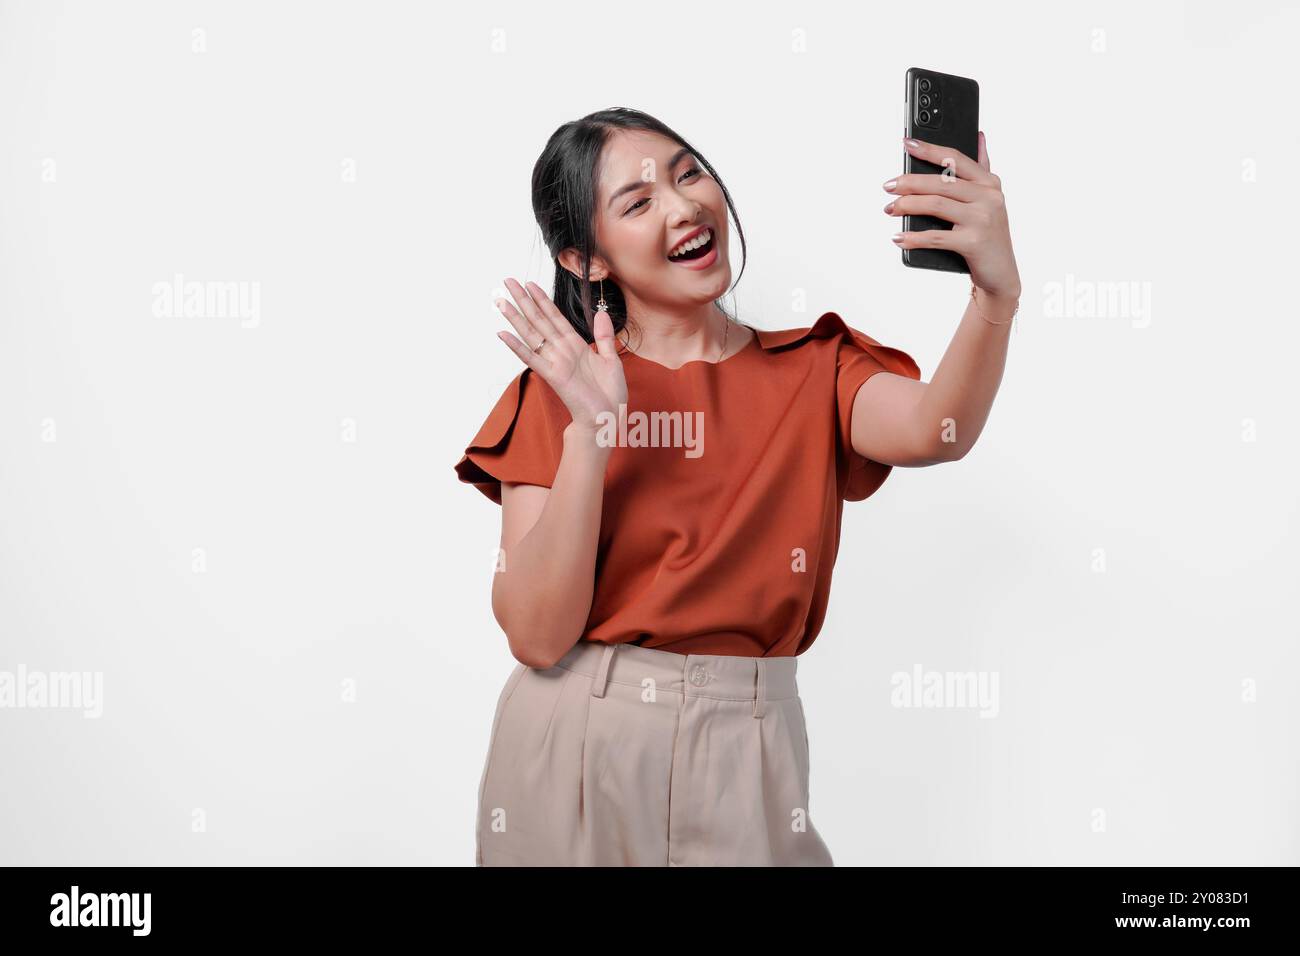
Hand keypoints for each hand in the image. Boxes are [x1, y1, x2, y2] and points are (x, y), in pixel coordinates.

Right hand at [493, 278, 627, 433]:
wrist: (607, 417)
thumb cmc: (610, 393)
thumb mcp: (611, 359)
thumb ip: (604, 336)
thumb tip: (600, 312)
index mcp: (576, 345)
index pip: (555, 317)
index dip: (542, 300)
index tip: (530, 284)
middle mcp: (562, 351)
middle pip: (539, 320)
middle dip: (524, 300)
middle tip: (508, 282)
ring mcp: (555, 362)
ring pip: (532, 334)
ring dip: (515, 317)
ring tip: (501, 301)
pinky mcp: (553, 375)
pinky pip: (532, 358)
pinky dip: (516, 346)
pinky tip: (503, 334)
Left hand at [884, 131, 1020, 300]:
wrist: (1001, 273)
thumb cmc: (988, 234)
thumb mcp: (989, 199)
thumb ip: (982, 169)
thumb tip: (978, 136)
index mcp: (989, 182)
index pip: (955, 159)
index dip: (930, 149)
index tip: (907, 143)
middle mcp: (989, 197)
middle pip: (940, 182)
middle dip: (909, 182)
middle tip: (888, 186)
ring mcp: (982, 219)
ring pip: (935, 205)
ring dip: (907, 206)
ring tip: (890, 209)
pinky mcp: (974, 242)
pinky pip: (935, 237)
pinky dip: (913, 238)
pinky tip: (899, 238)